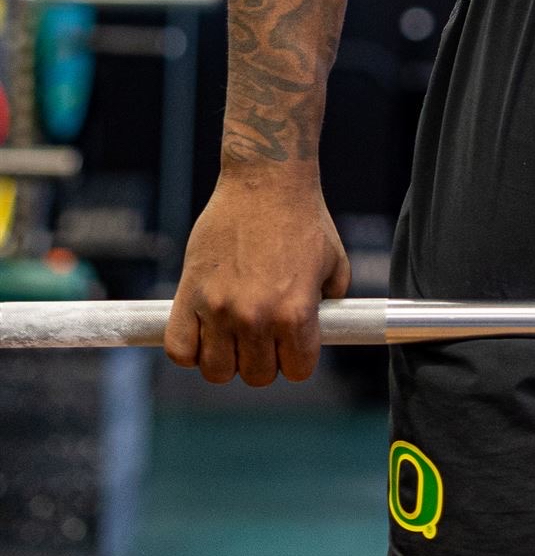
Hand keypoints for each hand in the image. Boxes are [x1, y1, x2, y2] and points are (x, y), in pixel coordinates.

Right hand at [164, 164, 349, 386]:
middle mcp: (256, 316)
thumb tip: (320, 334)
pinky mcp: (188, 293)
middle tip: (265, 333)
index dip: (298, 359)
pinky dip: (190, 350)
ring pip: (217, 370)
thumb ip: (331, 305)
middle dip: (264, 359)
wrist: (266, 180)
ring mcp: (218, 307)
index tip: (293, 344)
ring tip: (235, 333)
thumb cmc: (303, 217)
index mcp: (296, 311)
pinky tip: (204, 332)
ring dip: (227, 358)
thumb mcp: (333, 262)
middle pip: (256, 375)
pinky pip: (179, 349)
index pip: (297, 371)